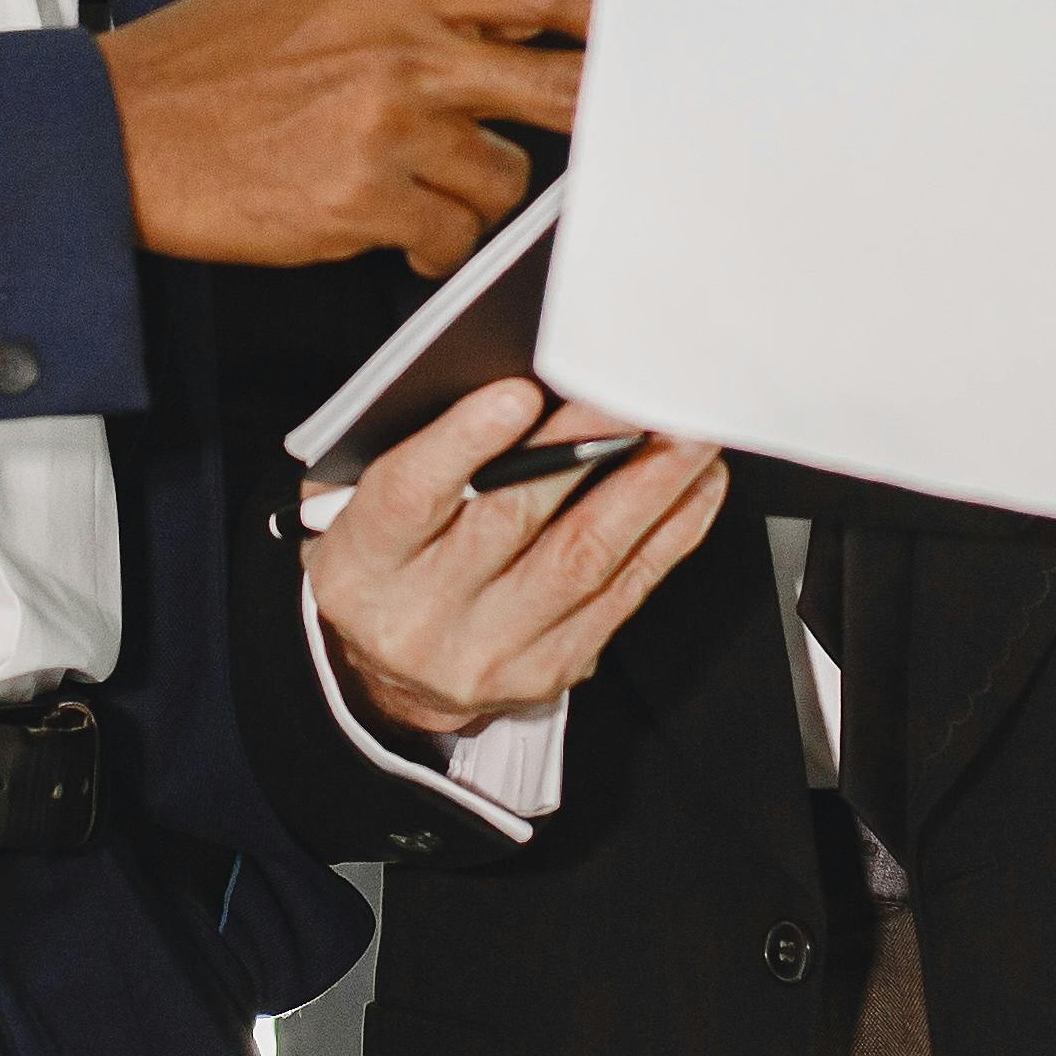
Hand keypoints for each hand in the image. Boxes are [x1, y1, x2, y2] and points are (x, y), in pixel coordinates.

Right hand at [103, 0, 588, 272]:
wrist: (120, 132)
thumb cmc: (210, 57)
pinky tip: (393, 227)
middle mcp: (403, 49)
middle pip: (558, 86)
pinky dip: (433, 242)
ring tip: (421, 183)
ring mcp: (389, 130)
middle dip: (593, 117)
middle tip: (609, 136)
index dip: (599, 13)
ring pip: (503, 177)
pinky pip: (450, 237)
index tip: (625, 36)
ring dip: (477, 190)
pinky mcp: (365, 204)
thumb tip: (507, 13)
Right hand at [307, 381, 726, 739]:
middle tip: (632, 390)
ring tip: (687, 430)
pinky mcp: (553, 668)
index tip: (519, 393)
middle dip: (582, 445)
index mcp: (360, 564)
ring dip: (646, 486)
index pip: (407, 497)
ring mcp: (491, 652)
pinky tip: (695, 484)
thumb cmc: (388, 558)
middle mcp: (420, 618)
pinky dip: (668, 532)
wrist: (391, 675)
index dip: (463, 443)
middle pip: (509, 521)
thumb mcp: (360, 505)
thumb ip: (418, 449)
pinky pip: (623, 593)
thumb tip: (520, 380)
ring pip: (582, 559)